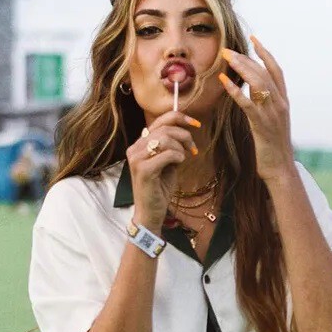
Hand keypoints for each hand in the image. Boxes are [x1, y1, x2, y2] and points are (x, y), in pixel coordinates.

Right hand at [126, 110, 201, 232]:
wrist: (150, 213)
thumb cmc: (159, 189)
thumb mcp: (167, 163)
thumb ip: (171, 147)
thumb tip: (184, 131)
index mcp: (140, 144)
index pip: (159, 120)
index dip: (180, 118)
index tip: (196, 124)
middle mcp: (135, 148)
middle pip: (164, 128)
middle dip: (184, 136)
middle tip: (193, 149)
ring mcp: (137, 158)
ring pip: (165, 139)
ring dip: (180, 147)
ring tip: (183, 159)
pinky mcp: (143, 170)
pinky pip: (167, 154)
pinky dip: (177, 157)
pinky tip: (179, 164)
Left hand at [217, 37, 293, 183]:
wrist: (281, 169)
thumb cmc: (274, 148)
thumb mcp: (273, 123)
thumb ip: (267, 106)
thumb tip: (255, 94)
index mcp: (284, 102)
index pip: (276, 70)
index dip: (265, 53)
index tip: (254, 40)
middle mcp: (280, 104)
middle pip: (263, 73)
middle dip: (246, 58)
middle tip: (228, 50)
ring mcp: (272, 114)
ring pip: (258, 83)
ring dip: (241, 68)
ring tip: (226, 58)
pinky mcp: (262, 125)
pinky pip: (248, 103)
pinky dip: (236, 90)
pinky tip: (224, 81)